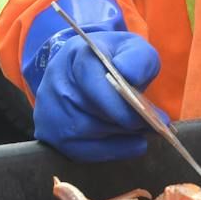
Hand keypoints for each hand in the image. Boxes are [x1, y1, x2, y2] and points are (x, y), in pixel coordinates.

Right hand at [22, 0, 165, 161]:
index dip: (118, 104)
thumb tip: (129, 74)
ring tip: (142, 133)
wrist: (88, 67)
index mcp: (76, 55)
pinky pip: (81, 150)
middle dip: (123, 123)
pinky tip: (130, 145)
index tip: (145, 116)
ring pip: (85, 133)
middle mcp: (56, 82)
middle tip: (152, 126)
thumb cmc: (115, 59)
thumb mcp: (133, 49)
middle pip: (89, 112)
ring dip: (118, 137)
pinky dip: (110, 151)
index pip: (91, 82)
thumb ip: (138, 58)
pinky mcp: (50, 133)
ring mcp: (49, 109)